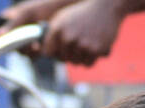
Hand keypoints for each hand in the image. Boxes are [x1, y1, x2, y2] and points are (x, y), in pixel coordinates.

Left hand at [6, 0, 124, 64]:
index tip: (59, 46)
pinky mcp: (98, 50)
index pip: (48, 53)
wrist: (106, 6)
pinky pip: (89, 64)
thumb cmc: (81, 14)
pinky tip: (94, 43)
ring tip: (86, 40)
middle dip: (68, 53)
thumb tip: (38, 52)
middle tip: (77, 40)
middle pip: (63, 60)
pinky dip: (92, 57)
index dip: (53, 51)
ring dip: (80, 56)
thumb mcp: (61, 19)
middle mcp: (69, 39)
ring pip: (76, 63)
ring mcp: (84, 45)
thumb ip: (50, 35)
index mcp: (57, 30)